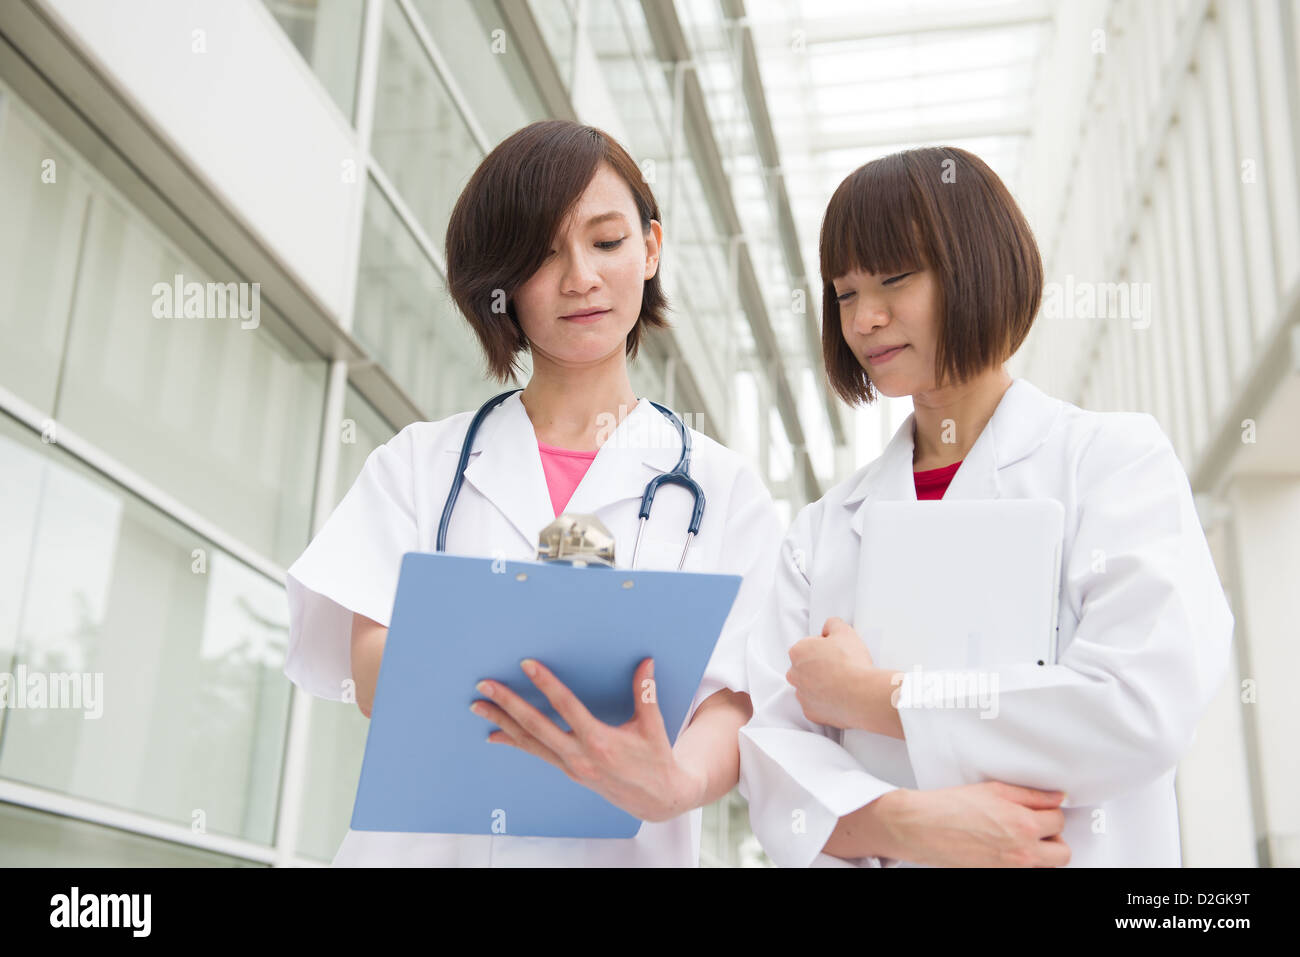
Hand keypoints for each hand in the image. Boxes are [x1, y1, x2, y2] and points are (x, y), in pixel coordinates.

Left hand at [470, 657, 708, 822]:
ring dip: (502, 723)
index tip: (527, 665)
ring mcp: (571, 766)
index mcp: (599, 741)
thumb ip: (646, 693)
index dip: (546, 684)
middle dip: (507, 704)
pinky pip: (536, 753)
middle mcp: (579, 756)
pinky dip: (514, 742)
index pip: (566, 707)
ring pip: (529, 742)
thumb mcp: (653, 726)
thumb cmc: (655, 760)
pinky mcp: (569, 771)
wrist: (655, 799)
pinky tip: (495, 735)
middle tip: (485, 686)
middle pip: (535, 726)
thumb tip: (646, 663)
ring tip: (479, 707)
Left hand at [787, 617, 892, 730]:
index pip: (808, 646)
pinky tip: (840, 698)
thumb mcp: (844, 631)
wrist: (861, 694)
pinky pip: (816, 706)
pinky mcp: (811, 713)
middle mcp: (794, 674)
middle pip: (805, 668)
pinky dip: (826, 703)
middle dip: (819, 667)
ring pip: (809, 688)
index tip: (837, 652)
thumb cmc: (851, 662)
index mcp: (797, 652)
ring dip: (821, 685)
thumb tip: (828, 627)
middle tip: (840, 668)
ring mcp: (801, 695)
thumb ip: (832, 624)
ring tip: (843, 684)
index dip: (825, 648)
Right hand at [870, 783, 1070, 866]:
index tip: (1042, 810)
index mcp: (1024, 824)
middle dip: (1054, 838)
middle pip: (1063, 852)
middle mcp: (1023, 850)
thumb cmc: (950, 807)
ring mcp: (1011, 867)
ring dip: (1043, 853)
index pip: (1059, 820)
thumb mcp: (994, 790)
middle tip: (1038, 827)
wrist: (922, 827)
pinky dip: (1022, 862)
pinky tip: (1007, 849)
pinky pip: (1025, 870)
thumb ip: (1031, 795)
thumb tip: (1055, 798)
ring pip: (1048, 866)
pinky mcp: (998, 874)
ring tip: (1023, 840)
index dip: (1050, 812)